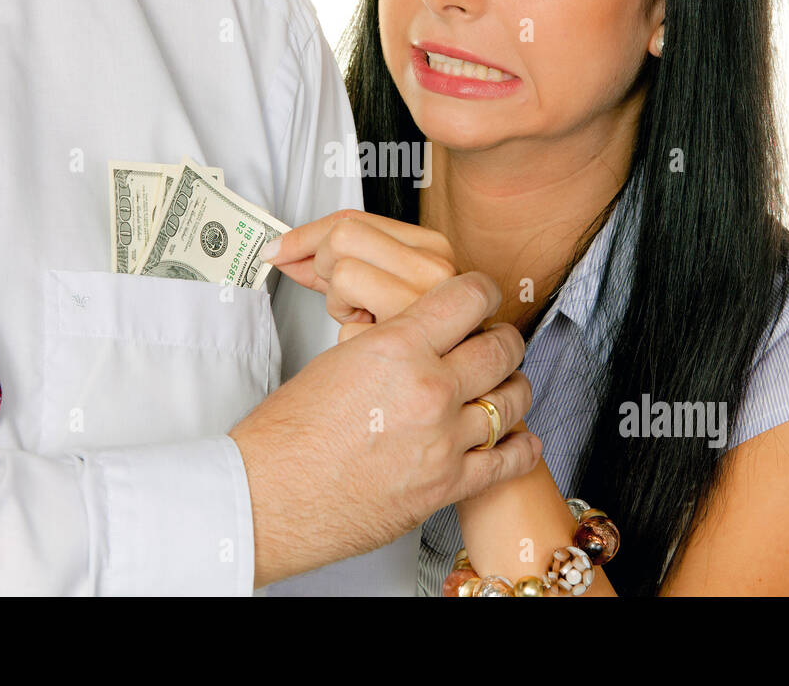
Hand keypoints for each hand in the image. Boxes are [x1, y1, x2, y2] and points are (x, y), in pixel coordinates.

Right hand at [229, 271, 540, 586]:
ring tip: (506, 387)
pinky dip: (521, 448)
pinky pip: (508, 461)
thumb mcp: (338, 361)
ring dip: (513, 389)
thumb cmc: (286, 435)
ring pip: (512, 400)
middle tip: (498, 341)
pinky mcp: (446, 485)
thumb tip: (420, 340)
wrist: (267, 496)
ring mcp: (443, 440)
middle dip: (503, 340)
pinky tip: (520, 439)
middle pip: (501, 348)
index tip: (485, 296)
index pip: (470, 297)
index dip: (483, 292)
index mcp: (397, 347)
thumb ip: (391, 346)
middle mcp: (429, 389)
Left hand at [263, 208, 457, 341]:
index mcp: (431, 245)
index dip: (304, 235)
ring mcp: (426, 301)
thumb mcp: (382, 282)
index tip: (277, 250)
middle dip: (325, 266)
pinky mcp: (412, 336)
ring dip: (339, 303)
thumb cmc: (413, 329)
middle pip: (342, 237)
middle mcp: (435, 267)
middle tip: (343, 295)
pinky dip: (349, 338)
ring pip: (343, 273)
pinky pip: (347, 328)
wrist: (457, 381)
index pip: (351, 219)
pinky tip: (370, 343)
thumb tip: (282, 252)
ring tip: (363, 318)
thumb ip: (337, 263)